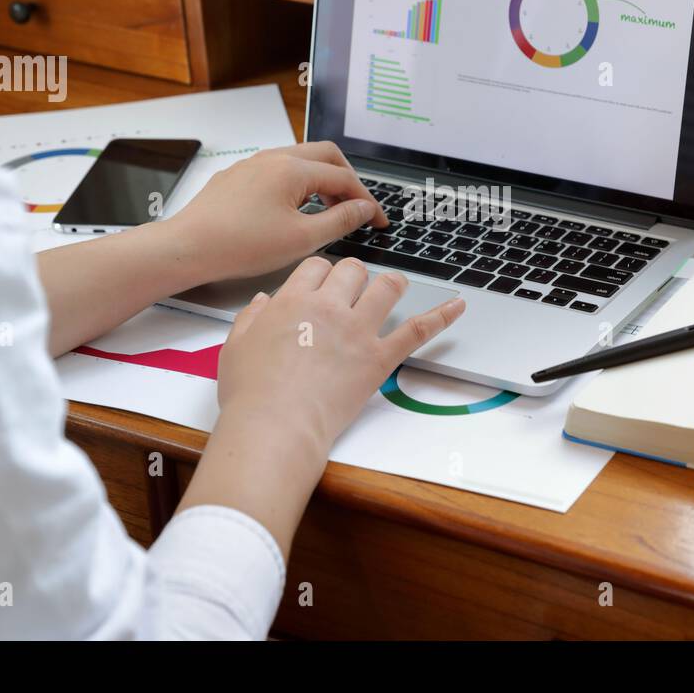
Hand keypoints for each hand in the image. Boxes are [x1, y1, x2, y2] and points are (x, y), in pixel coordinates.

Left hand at [165, 141, 388, 286]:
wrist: (188, 248)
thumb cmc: (240, 245)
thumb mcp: (302, 239)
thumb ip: (340, 221)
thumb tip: (363, 209)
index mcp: (292, 168)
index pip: (344, 177)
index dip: (366, 200)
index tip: (378, 221)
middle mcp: (273, 158)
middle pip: (326, 155)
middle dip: (348, 179)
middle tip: (358, 206)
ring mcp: (252, 164)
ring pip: (300, 160)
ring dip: (322, 179)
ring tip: (329, 209)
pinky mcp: (237, 177)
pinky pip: (277, 170)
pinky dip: (297, 183)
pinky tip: (293, 209)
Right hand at [178, 256, 464, 557]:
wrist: (274, 426)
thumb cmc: (251, 393)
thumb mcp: (235, 346)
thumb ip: (251, 317)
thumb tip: (265, 301)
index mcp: (293, 300)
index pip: (317, 267)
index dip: (322, 274)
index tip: (322, 285)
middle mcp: (330, 307)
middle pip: (353, 270)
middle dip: (354, 276)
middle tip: (354, 291)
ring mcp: (358, 331)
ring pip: (387, 287)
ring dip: (392, 284)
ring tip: (395, 287)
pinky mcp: (379, 358)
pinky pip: (418, 330)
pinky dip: (442, 315)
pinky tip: (458, 305)